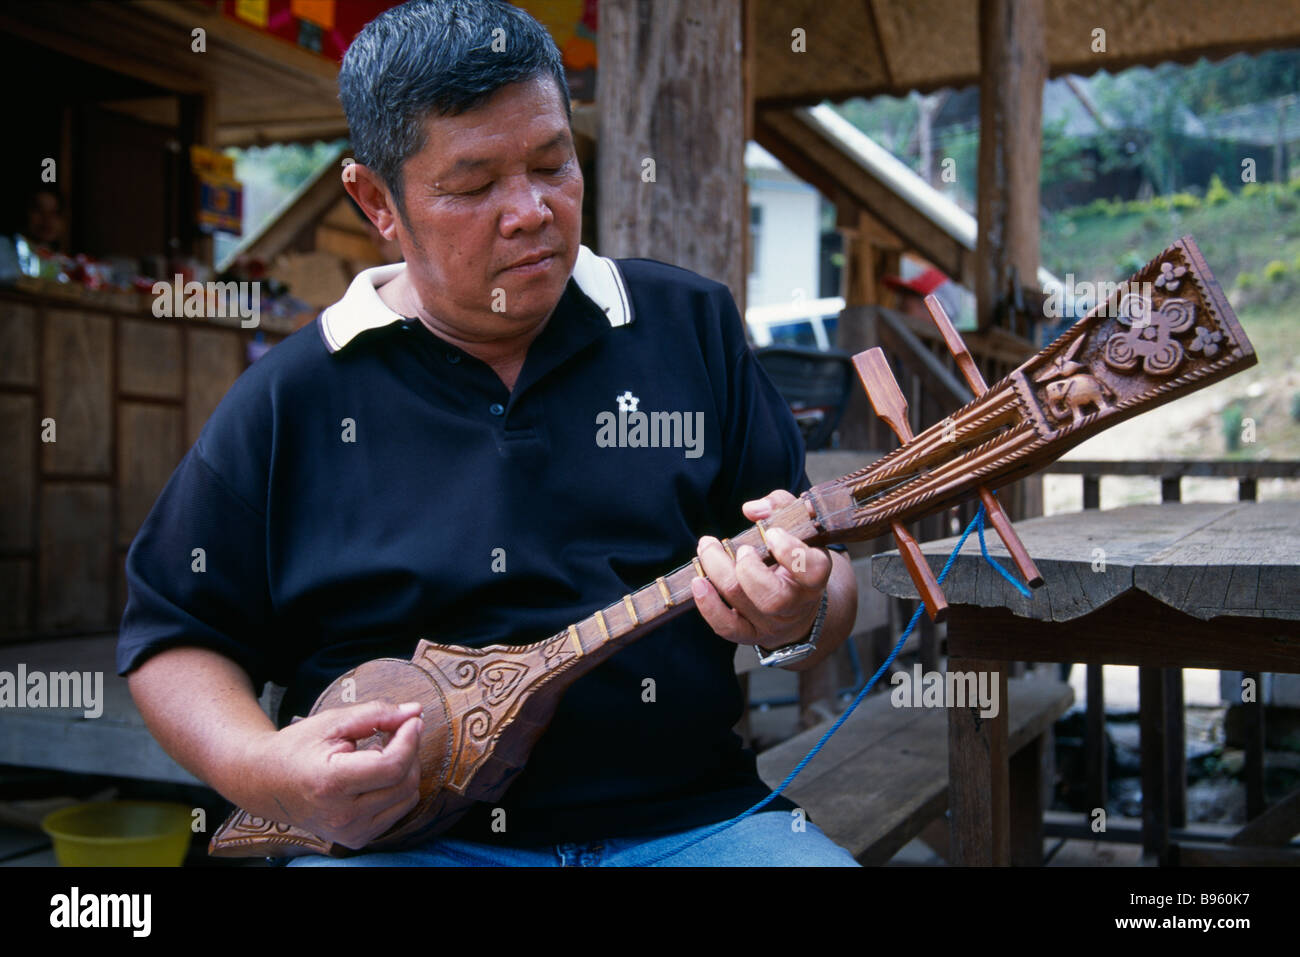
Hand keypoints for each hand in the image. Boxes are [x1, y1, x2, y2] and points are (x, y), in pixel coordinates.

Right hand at [241, 700, 424, 849]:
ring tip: (384, 750)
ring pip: (407, 798)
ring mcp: (350, 832)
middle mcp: (342, 815)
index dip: (409, 740)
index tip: (411, 721)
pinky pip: (397, 811)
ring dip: (406, 769)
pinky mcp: (357, 838)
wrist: (264, 783)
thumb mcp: (332, 722)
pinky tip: (377, 773)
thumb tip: (414, 712)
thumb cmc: (296, 748)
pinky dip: (397, 788)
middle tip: (398, 730)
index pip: (391, 766)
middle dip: (410, 751)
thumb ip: (375, 715)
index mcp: (331, 784)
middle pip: (403, 783)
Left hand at [692, 489, 831, 648]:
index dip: (791, 552)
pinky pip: (728, 628)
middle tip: (739, 547)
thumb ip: (780, 507)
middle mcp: (796, 604)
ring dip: (719, 573)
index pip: (812, 571)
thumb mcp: (798, 526)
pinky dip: (709, 606)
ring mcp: (773, 622)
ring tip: (707, 548)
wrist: (799, 602)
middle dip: (747, 567)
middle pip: (772, 596)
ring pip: (745, 604)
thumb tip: (752, 510)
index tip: (771, 533)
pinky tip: (698, 582)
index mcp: (815, 576)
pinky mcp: (750, 633)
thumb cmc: (795, 556)